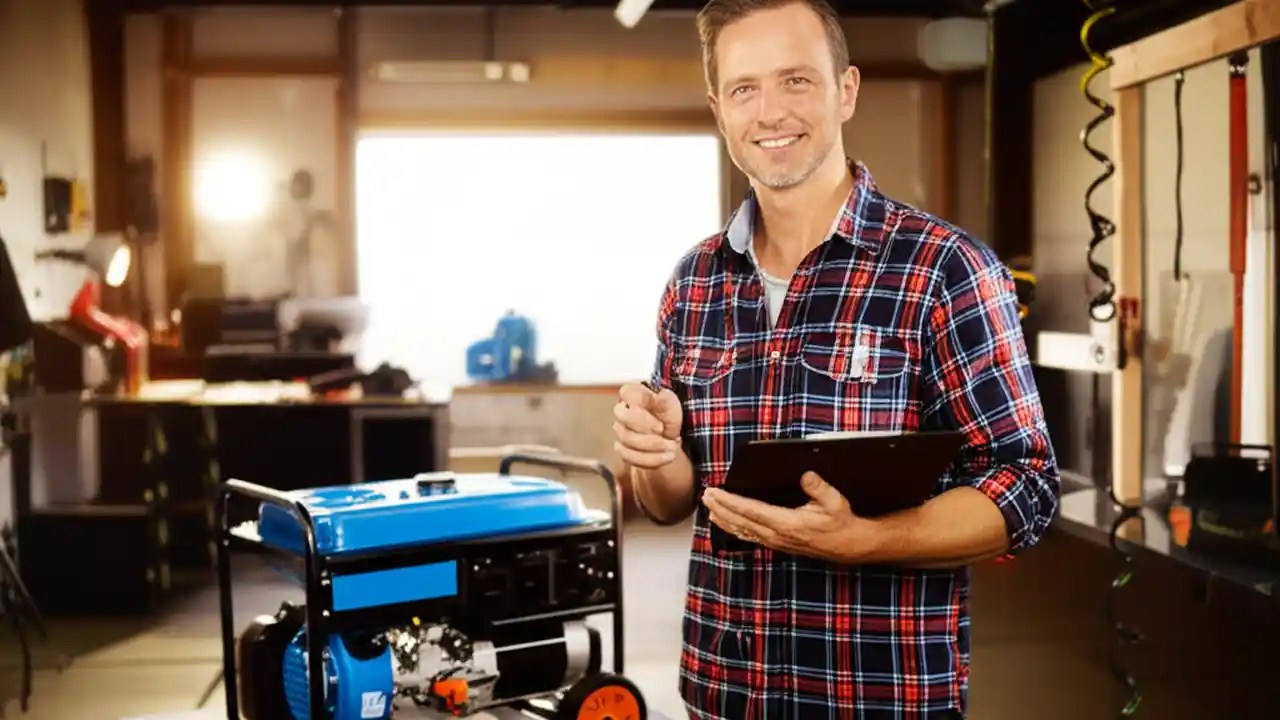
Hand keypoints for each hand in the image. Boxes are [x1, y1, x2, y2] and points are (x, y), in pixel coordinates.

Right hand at [613, 382, 682, 468]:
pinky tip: (666, 457)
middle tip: (665, 437)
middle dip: (646, 434)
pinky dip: (650, 460)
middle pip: (623, 425)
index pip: (627, 400)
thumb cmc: (667, 411)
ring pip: (627, 442)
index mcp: (630, 393)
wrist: (670, 428)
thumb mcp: (670, 401)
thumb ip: (663, 399)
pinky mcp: (623, 448)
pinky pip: (629, 457)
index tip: (661, 426)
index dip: (643, 417)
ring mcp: (620, 430)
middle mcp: (621, 411)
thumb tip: (658, 396)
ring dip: (652, 448)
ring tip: (672, 447)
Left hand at [701, 471, 876, 563]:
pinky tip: (728, 525)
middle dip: (721, 508)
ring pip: (743, 532)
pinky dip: (736, 530)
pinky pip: (751, 537)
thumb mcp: (834, 502)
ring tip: (710, 509)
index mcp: (788, 523)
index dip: (730, 501)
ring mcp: (777, 542)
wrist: (849, 545)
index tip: (715, 492)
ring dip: (725, 520)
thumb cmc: (841, 522)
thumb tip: (806, 475)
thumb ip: (819, 488)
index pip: (751, 511)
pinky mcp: (778, 545)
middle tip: (706, 496)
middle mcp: (778, 535)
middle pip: (741, 522)